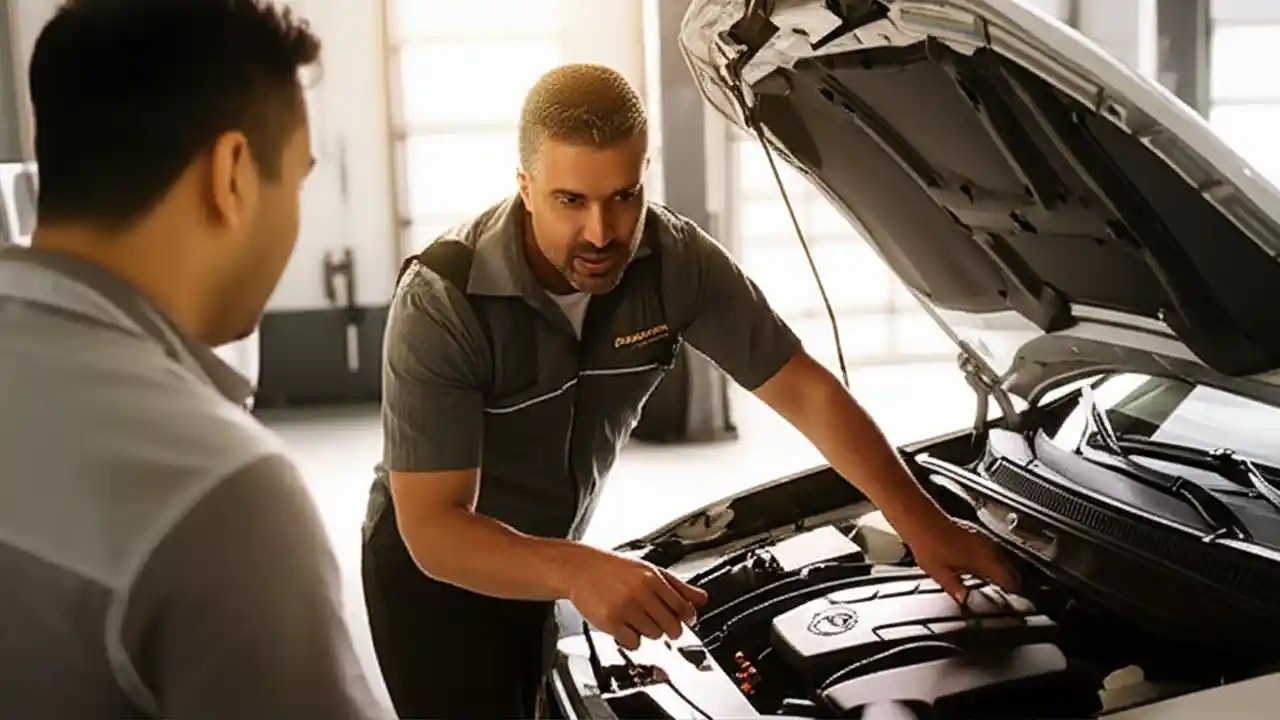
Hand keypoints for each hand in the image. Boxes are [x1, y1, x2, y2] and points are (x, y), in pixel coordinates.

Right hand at [565, 548, 708, 650]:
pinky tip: (625, 626)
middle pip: (672, 627)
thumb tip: (702, 598)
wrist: (579, 568)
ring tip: (636, 618)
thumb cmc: (613, 569)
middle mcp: (641, 593)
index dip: (686, 617)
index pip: (683, 608)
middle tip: (658, 621)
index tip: (682, 618)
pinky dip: (631, 639)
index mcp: (652, 579)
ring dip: (647, 631)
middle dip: (669, 628)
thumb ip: (677, 586)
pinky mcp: (610, 622)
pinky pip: (633, 643)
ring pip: (654, 636)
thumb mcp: (648, 570)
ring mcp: (625, 608)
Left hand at [902, 517, 1018, 603]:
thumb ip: (955, 589)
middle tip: (1012, 592)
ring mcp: (979, 538)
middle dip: (1011, 580)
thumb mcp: (940, 573)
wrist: (921, 521)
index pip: (1006, 578)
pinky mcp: (972, 532)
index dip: (1012, 591)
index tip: (1015, 599)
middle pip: (1007, 566)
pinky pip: (990, 548)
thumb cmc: (928, 544)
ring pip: (1000, 556)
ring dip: (1003, 569)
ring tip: (1002, 581)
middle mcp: (984, 547)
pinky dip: (993, 558)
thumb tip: (964, 600)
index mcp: (981, 559)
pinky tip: (984, 563)